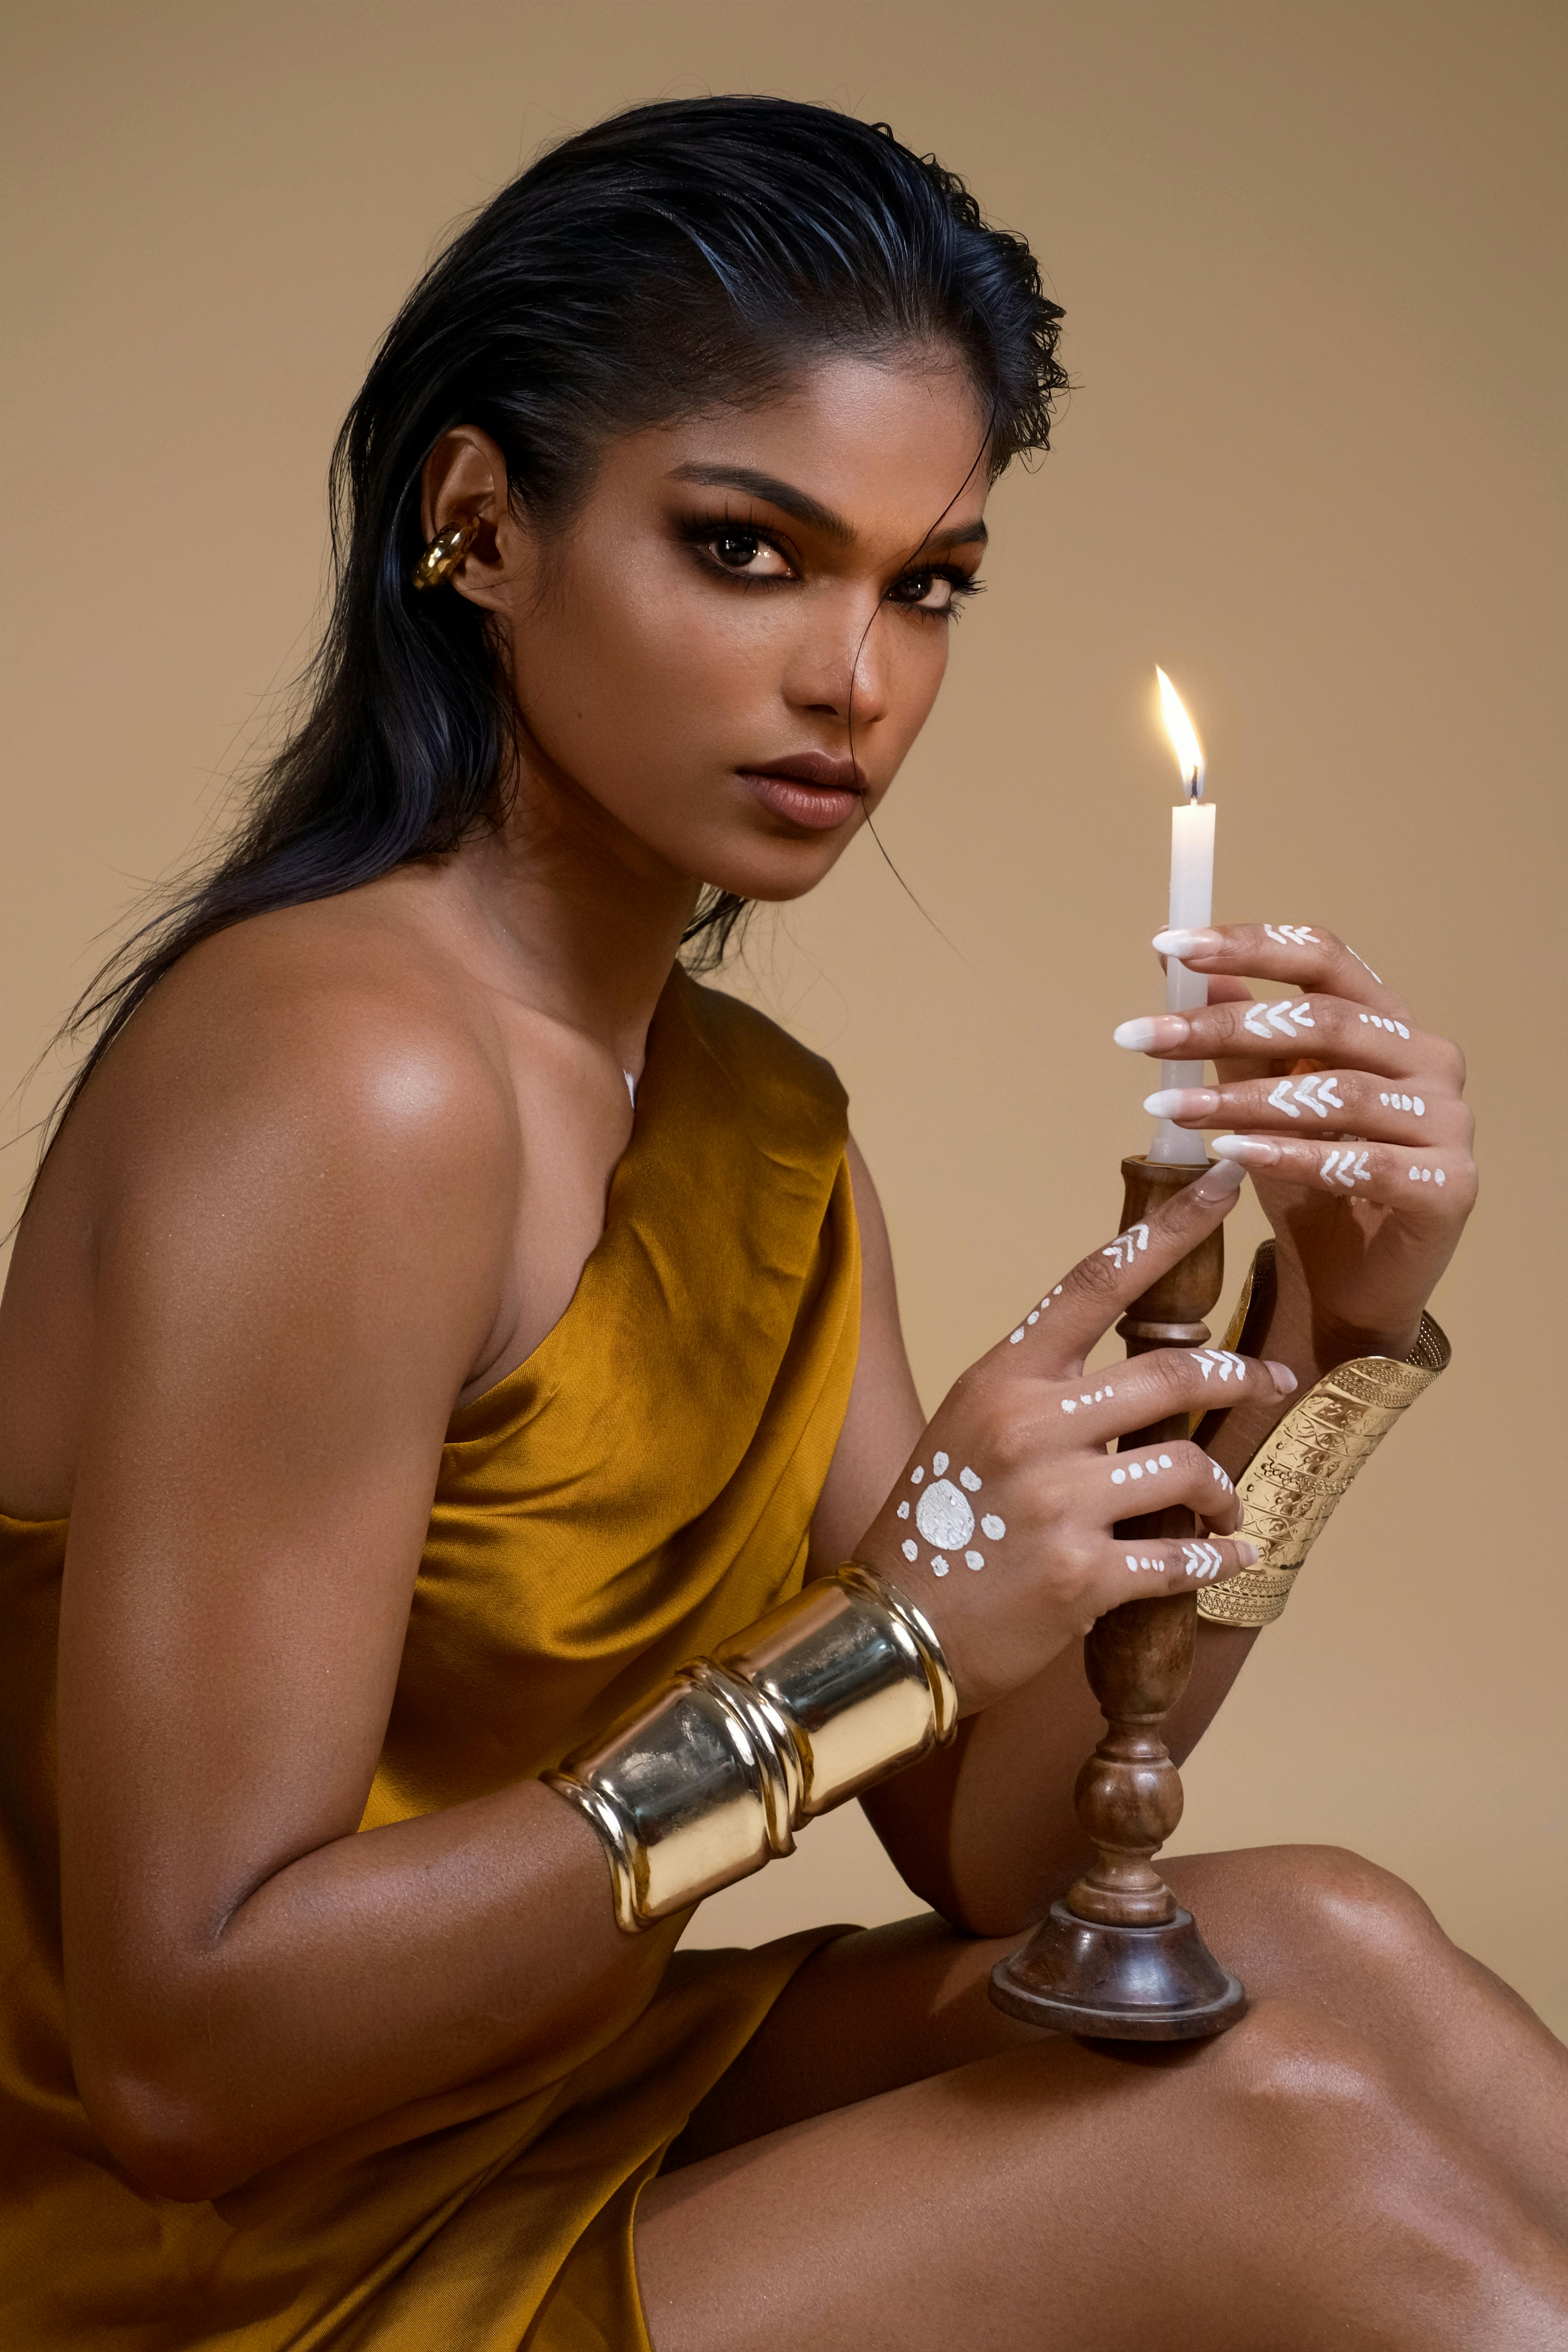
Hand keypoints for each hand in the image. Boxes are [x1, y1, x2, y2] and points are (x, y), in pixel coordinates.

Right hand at [853, 1162, 1295, 1714]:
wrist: (894, 1626)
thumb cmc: (936, 1521)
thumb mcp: (973, 1424)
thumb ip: (1045, 1387)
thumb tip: (1138, 1364)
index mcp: (1005, 1378)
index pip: (1099, 1281)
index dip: (1171, 1228)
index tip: (1226, 1181)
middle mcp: (1032, 1427)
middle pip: (1174, 1374)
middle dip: (1240, 1376)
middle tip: (1271, 1380)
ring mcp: (1058, 1502)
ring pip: (1188, 1467)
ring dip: (1223, 1487)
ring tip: (1224, 1502)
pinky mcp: (1081, 1576)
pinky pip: (1181, 1557)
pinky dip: (1218, 1555)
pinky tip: (1230, 1553)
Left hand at [1119, 923, 1475, 1360]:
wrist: (1350, 1284)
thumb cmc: (1309, 1180)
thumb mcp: (1262, 1100)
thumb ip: (1237, 1035)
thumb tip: (1179, 968)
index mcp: (1388, 1021)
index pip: (1324, 958)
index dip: (1248, 946)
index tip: (1168, 947)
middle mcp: (1429, 1059)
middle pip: (1325, 1021)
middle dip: (1224, 1027)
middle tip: (1140, 1039)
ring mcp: (1447, 1122)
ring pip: (1340, 1092)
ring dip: (1244, 1099)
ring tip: (1170, 1108)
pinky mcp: (1447, 1186)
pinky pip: (1362, 1163)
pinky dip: (1291, 1156)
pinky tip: (1230, 1156)